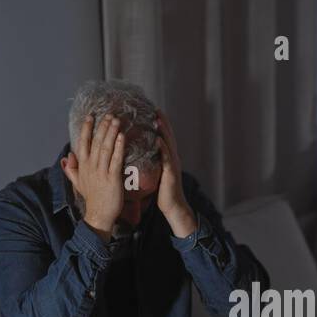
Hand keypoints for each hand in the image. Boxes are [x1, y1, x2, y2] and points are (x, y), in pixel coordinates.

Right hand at [63, 113, 125, 240]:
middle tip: (109, 114)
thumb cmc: (91, 198)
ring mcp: (101, 172)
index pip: (83, 143)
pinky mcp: (113, 178)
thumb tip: (67, 156)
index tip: (90, 116)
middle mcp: (91, 166)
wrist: (99, 215)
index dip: (86, 129)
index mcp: (83, 166)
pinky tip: (122, 137)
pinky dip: (119, 148)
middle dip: (102, 126)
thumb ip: (71, 169)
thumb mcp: (77, 182)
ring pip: (106, 148)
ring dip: (111, 133)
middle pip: (96, 142)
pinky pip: (116, 160)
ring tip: (116, 120)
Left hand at [154, 110, 196, 237]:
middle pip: (168, 137)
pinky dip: (163, 149)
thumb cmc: (163, 193)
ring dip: (164, 132)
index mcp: (168, 158)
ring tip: (158, 119)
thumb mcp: (156, 174)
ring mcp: (173, 165)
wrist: (173, 207)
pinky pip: (167, 159)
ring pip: (169, 145)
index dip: (161, 125)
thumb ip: (153, 163)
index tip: (154, 111)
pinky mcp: (171, 174)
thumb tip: (143, 155)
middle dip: (163, 122)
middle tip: (157, 108)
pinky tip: (158, 141)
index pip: (164, 138)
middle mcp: (172, 159)